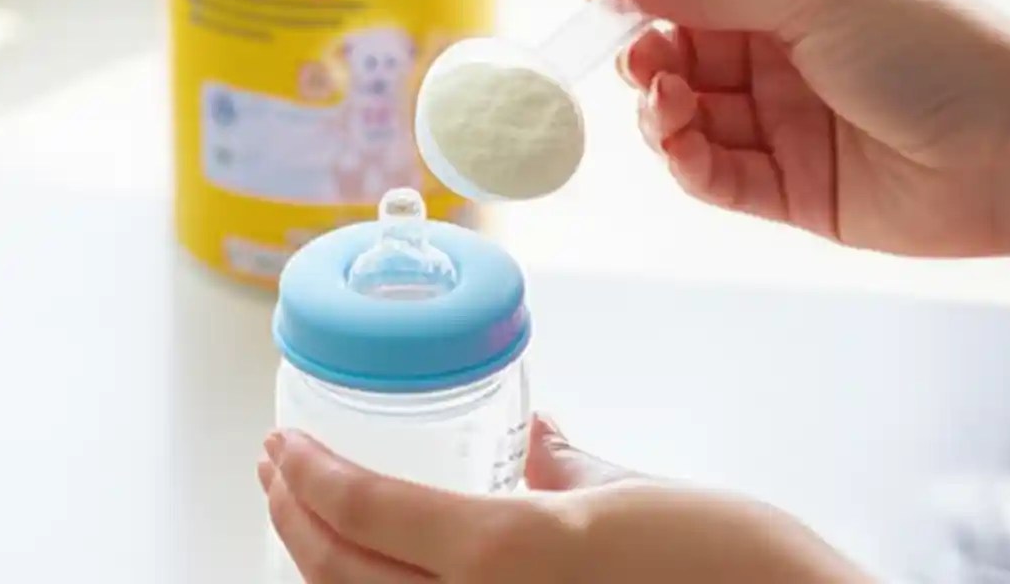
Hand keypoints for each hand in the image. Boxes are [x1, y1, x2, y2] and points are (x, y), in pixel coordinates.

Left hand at [259, 415, 869, 582]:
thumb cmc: (732, 564)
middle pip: (342, 576)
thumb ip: (567, 467)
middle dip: (293, 517)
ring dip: (321, 563)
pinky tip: (382, 570)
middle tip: (277, 469)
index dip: (308, 473)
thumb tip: (538, 439)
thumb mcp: (636, 492)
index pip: (365, 512)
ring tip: (308, 515)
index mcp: (506, 556)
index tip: (279, 441)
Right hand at [610, 0, 1009, 265]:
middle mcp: (782, 51)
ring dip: (660, 112)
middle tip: (644, 65)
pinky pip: (713, 175)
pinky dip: (686, 163)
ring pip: (685, 115)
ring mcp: (783, 120)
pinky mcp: (786, 186)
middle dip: (647, 58)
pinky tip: (684, 148)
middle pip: (678, 50)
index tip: (596, 4)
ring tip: (669, 106)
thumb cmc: (936, 50)